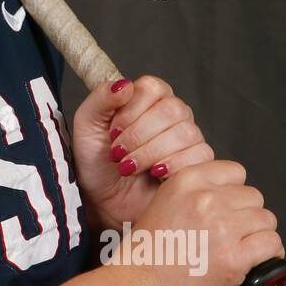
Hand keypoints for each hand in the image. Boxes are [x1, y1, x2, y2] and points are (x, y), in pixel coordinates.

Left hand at [71, 74, 213, 238]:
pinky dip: (173, 165)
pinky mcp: (196, 162)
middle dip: (138, 136)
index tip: (113, 131)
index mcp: (146, 98)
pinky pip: (199, 155)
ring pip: (185, 133)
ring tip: (129, 167)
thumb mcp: (86, 126)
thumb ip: (101, 99)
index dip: (131, 110)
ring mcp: (187, 137)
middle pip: (172, 110)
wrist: (103, 200)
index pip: (152, 87)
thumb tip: (125, 84)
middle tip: (118, 154)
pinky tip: (155, 174)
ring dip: (150, 153)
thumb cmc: (95, 161)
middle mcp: (171, 113)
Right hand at [113, 160, 282, 285]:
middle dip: (246, 216)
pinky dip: (268, 254)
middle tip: (232, 235)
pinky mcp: (234, 257)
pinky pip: (271, 244)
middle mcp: (206, 199)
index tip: (229, 208)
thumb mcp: (164, 204)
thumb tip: (229, 198)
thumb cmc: (147, 254)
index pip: (235, 172)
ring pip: (266, 220)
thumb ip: (195, 195)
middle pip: (253, 196)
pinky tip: (254, 261)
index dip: (234, 192)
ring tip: (241, 249)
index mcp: (187, 180)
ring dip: (258, 235)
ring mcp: (222, 227)